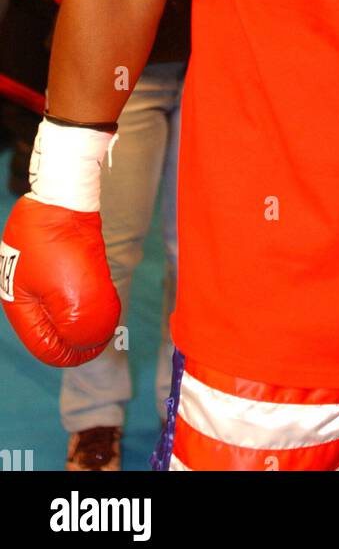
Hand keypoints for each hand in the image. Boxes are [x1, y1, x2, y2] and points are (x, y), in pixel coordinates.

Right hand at [1, 198, 118, 366]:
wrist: (64, 194)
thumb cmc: (62, 243)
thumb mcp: (70, 293)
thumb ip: (78, 324)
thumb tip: (89, 341)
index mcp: (18, 305)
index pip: (44, 346)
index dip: (74, 354)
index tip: (100, 347)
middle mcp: (24, 292)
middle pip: (53, 328)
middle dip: (81, 333)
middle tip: (108, 331)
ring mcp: (37, 273)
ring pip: (63, 306)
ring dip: (86, 312)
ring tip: (109, 310)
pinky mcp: (52, 258)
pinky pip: (68, 284)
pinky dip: (86, 291)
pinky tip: (103, 289)